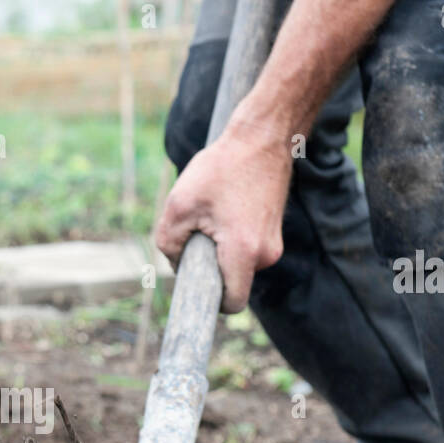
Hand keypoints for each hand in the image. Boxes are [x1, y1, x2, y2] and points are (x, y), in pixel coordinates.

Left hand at [154, 115, 292, 312]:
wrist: (263, 138)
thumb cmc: (221, 168)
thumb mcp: (179, 205)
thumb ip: (169, 244)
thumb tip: (178, 265)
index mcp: (243, 252)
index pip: (231, 303)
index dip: (210, 304)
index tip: (194, 293)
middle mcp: (266, 255)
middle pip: (230, 283)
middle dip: (208, 269)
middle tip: (196, 234)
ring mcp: (273, 245)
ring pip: (236, 266)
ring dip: (218, 252)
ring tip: (212, 215)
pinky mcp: (273, 234)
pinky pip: (244, 252)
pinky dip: (229, 241)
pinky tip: (224, 211)